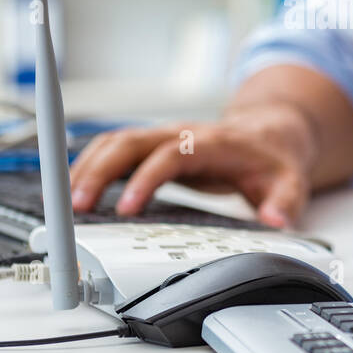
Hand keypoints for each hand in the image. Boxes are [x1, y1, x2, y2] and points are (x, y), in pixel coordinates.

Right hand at [67, 103, 316, 228]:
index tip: (126, 208)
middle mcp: (179, 133)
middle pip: (129, 142)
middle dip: (98, 170)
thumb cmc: (272, 158)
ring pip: (115, 142)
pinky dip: (90, 165)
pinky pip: (114, 149)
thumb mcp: (290, 182)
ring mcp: (163, 137)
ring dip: (86, 167)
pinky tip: (73, 187)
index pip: (169, 155)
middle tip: (74, 205)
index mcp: (209, 142)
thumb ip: (285, 202)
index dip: (145, 179)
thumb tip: (274, 220)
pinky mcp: (153, 146)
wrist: (270, 132)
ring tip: (62, 201)